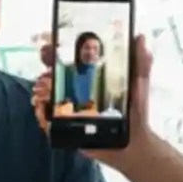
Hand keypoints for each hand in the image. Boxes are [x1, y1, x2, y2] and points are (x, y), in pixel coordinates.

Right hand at [32, 34, 157, 170]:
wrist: (133, 143)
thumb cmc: (135, 112)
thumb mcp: (139, 84)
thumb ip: (141, 62)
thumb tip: (140, 37)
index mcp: (92, 75)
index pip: (70, 56)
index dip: (58, 48)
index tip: (52, 43)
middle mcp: (77, 88)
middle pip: (54, 71)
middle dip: (47, 63)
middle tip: (47, 63)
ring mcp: (69, 106)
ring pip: (47, 92)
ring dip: (42, 87)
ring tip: (45, 87)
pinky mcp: (66, 125)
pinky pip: (47, 116)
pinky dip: (42, 110)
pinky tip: (43, 106)